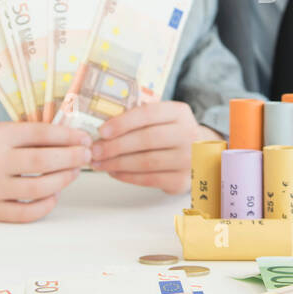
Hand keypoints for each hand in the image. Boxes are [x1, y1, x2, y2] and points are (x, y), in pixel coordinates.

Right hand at [0, 122, 90, 221]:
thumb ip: (24, 134)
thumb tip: (68, 137)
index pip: (39, 133)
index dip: (67, 136)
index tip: (85, 138)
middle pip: (43, 162)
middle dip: (72, 158)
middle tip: (87, 155)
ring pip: (39, 189)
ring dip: (64, 180)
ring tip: (74, 172)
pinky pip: (25, 213)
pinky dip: (46, 204)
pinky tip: (55, 193)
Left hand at [89, 101, 221, 194]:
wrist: (198, 152)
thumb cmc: (170, 132)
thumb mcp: (161, 117)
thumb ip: (138, 118)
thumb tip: (103, 129)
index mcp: (179, 112)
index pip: (148, 114)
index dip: (123, 123)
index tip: (102, 131)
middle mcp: (189, 134)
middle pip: (147, 139)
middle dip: (115, 146)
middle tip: (94, 150)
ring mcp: (188, 159)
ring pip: (146, 162)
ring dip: (117, 163)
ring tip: (99, 163)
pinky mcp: (182, 180)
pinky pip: (150, 179)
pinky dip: (128, 177)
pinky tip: (114, 172)